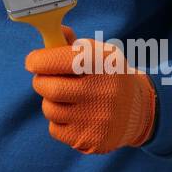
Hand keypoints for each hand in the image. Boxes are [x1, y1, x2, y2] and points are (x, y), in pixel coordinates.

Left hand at [25, 24, 156, 153]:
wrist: (139, 110)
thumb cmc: (109, 75)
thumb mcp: (100, 53)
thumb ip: (73, 44)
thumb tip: (52, 30)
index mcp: (105, 64)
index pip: (60, 60)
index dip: (39, 60)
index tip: (33, 62)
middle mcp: (103, 92)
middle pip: (50, 88)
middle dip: (41, 82)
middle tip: (45, 79)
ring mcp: (98, 119)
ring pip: (50, 109)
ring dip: (50, 102)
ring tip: (67, 98)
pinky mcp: (91, 140)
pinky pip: (54, 129)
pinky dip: (58, 121)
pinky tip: (75, 116)